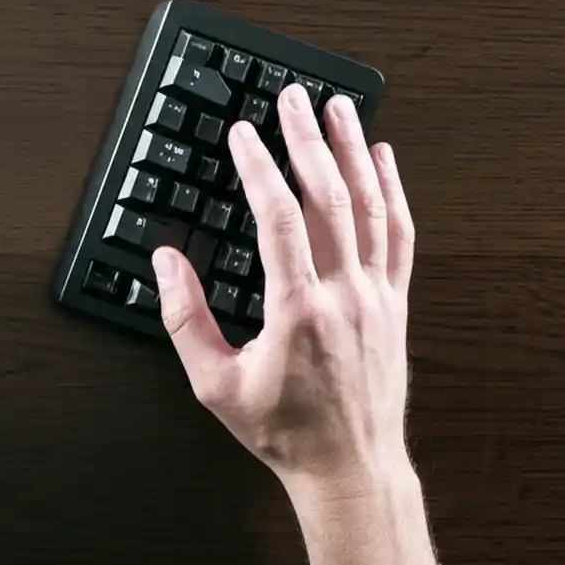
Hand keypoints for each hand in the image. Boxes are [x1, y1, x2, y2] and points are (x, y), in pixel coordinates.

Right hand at [153, 83, 414, 484]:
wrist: (350, 466)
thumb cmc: (283, 429)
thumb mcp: (213, 383)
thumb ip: (182, 319)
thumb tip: (165, 262)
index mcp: (298, 310)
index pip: (279, 218)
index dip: (259, 168)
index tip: (243, 133)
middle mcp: (344, 294)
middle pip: (329, 197)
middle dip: (308, 139)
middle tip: (292, 98)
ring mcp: (376, 295)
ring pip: (369, 207)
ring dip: (353, 151)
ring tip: (339, 108)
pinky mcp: (394, 303)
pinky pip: (400, 235)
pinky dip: (392, 191)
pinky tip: (383, 160)